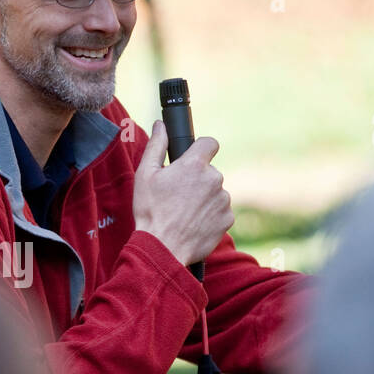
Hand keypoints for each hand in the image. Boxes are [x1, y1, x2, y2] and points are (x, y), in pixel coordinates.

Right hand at [132, 121, 233, 267]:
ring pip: (216, 192)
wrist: (163, 248)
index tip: (192, 160)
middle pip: (210, 172)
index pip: (210, 143)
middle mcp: (214, 179)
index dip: (201, 149)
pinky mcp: (228, 219)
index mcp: (194, 165)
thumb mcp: (145, 175)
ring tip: (184, 213)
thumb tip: (160, 125)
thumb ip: (156, 146)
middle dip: (198, 180)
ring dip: (204, 198)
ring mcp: (223, 200)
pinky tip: (193, 223)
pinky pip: (221, 211)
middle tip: (178, 196)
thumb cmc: (150, 211)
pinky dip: (210, 215)